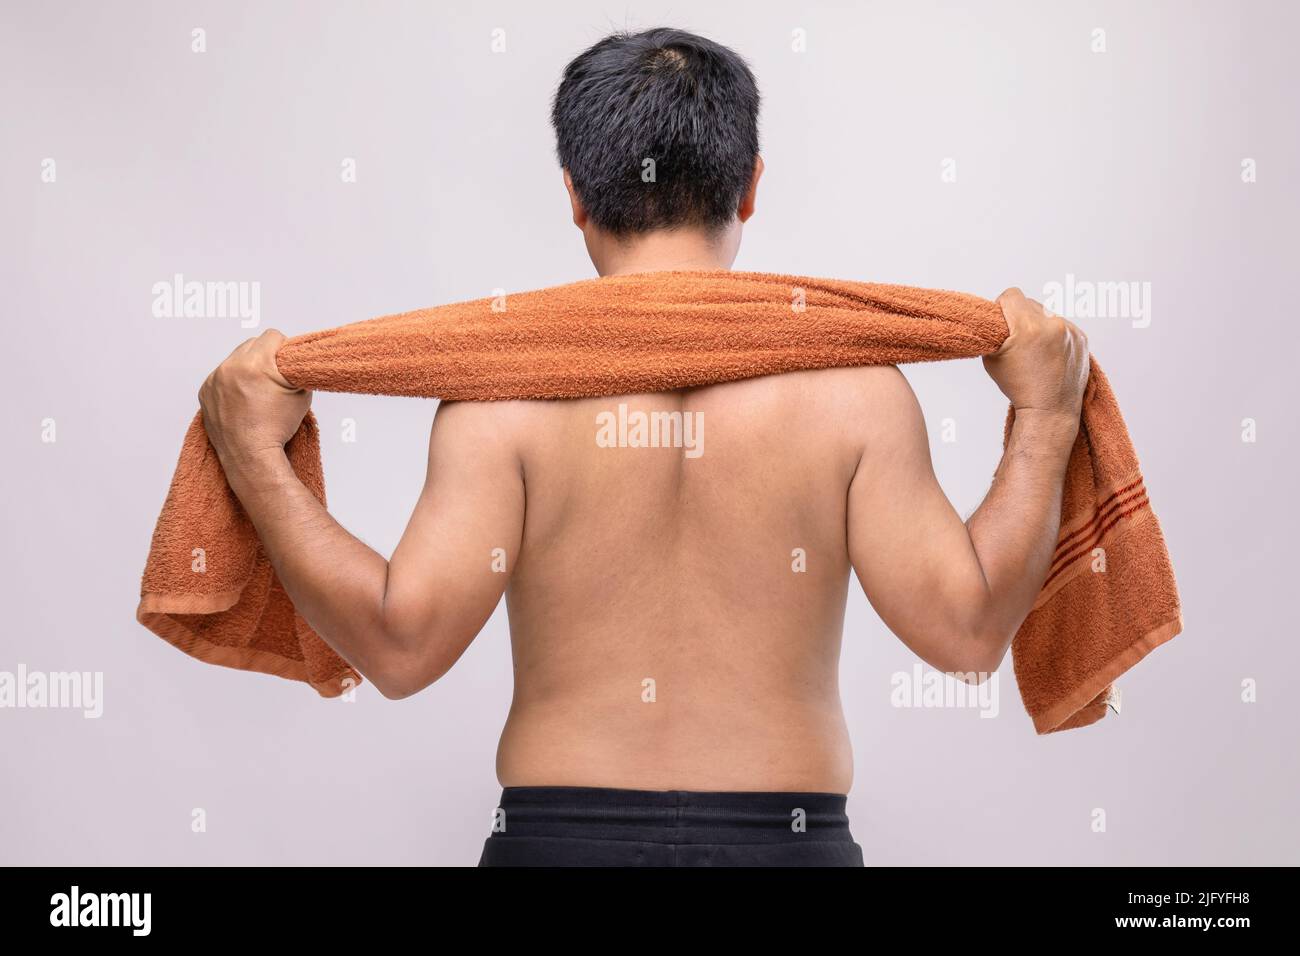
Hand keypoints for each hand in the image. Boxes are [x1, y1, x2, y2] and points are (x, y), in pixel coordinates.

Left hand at [198, 329, 310, 466]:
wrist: (252, 457)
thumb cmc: (276, 429)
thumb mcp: (301, 394)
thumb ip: (296, 370)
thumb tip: (295, 360)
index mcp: (253, 364)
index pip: (272, 336)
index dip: (284, 348)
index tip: (287, 363)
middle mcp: (229, 368)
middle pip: (252, 343)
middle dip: (264, 356)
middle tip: (274, 377)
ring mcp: (213, 380)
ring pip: (235, 358)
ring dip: (247, 367)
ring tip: (258, 390)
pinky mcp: (204, 392)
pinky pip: (221, 376)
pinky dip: (232, 382)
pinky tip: (243, 399)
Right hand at [983, 288, 1089, 418]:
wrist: (1049, 410)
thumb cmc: (1018, 388)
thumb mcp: (992, 359)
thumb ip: (995, 333)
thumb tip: (996, 318)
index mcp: (1028, 328)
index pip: (1012, 295)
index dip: (1001, 305)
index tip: (1000, 319)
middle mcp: (1053, 325)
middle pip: (1030, 303)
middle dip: (1021, 316)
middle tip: (1017, 339)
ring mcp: (1071, 331)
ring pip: (1048, 314)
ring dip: (1039, 325)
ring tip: (1035, 350)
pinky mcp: (1082, 338)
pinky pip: (1063, 326)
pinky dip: (1054, 336)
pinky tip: (1049, 354)